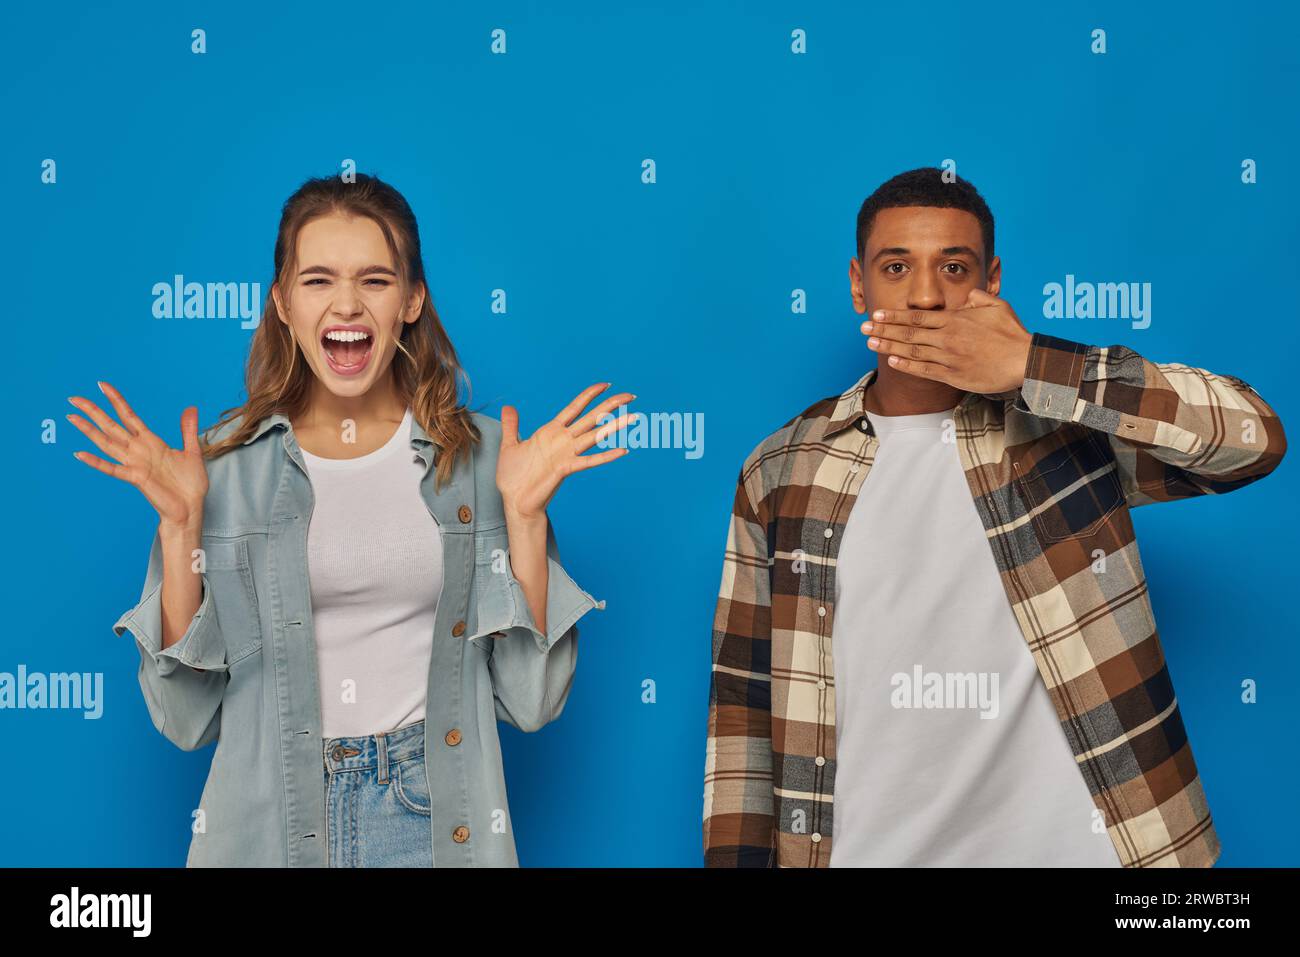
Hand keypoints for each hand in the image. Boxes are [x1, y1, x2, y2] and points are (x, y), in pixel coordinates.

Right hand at [67, 382, 209, 529]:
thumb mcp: (192, 451)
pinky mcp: (136, 478)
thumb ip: (187, 430)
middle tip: (74, 398)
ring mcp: (135, 464)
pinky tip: (80, 454)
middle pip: (111, 426)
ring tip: (71, 417)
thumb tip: (190, 407)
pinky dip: (96, 462)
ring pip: (107, 443)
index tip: (102, 385)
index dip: (116, 400)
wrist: (191, 508)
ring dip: (89, 430)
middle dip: (94, 411)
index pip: (129, 416)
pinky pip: (113, 469)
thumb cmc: (190, 484)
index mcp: (151, 442)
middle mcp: (139, 450)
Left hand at [496, 382, 635, 519]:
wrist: (515, 501)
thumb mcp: (509, 445)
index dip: (589, 395)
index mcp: (551, 432)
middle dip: (611, 405)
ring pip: (595, 435)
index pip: (575, 408)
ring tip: (633, 417)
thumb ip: (512, 425)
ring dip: (615, 426)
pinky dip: (606, 456)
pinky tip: (622, 450)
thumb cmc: (513, 477)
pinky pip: (589, 461)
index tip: (605, 384)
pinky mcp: (565, 469)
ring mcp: (566, 454)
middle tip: (630, 396)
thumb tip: (508, 406)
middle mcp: (563, 440)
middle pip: (592, 418)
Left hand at [861, 288, 1032, 393]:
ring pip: (912, 350)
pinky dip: (906, 365)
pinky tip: (891, 361)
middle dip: (883, 329)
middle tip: (863, 327)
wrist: (1025, 360)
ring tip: (870, 342)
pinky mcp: (953, 375)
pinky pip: (924, 370)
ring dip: (889, 346)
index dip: (894, 315)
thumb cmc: (1013, 334)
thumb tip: (967, 296)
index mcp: (955, 319)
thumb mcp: (997, 306)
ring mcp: (948, 357)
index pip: (917, 315)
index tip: (877, 314)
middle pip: (908, 332)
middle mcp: (947, 337)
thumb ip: (978, 298)